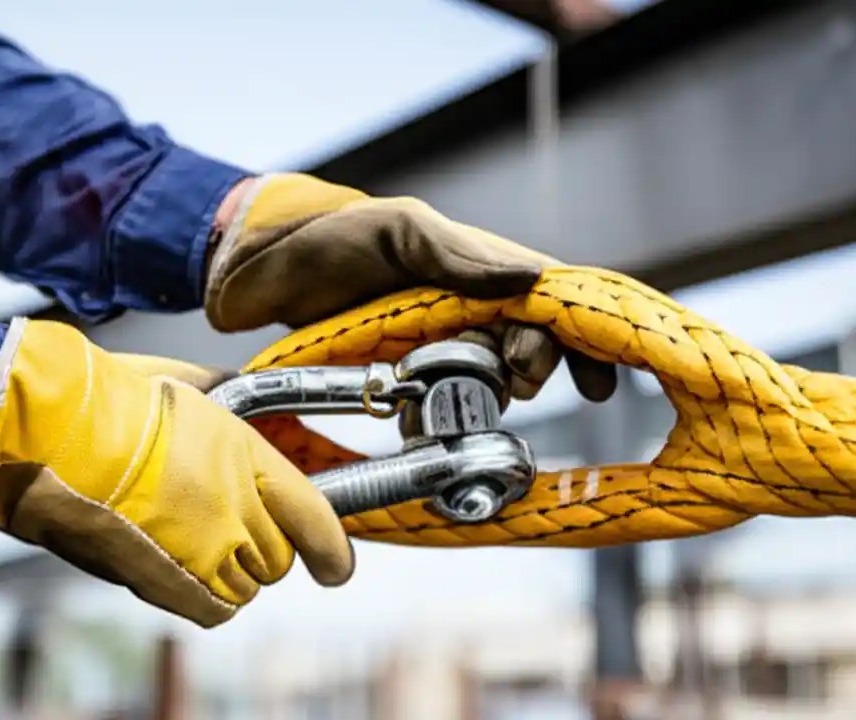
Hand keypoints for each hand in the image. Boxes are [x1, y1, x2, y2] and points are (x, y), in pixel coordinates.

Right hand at [0, 319, 352, 626]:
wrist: (47, 431)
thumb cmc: (101, 400)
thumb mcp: (180, 382)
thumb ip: (222, 396)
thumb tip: (235, 389)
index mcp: (244, 453)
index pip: (313, 514)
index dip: (330, 547)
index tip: (335, 564)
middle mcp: (234, 505)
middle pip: (278, 557)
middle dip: (262, 549)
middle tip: (228, 531)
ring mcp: (203, 546)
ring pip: (247, 584)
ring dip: (231, 573)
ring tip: (195, 547)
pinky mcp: (165, 578)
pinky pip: (214, 609)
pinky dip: (211, 600)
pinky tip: (194, 581)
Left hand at [204, 173, 615, 400]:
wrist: (257, 272)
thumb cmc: (330, 239)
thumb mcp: (397, 230)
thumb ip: (459, 255)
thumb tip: (531, 278)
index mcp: (475, 268)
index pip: (548, 301)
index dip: (579, 340)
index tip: (597, 379)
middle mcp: (465, 309)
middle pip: (527, 349)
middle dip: (532, 369)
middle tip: (516, 380)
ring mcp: (433, 346)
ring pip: (487, 384)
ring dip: (486, 399)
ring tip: (464, 400)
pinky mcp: (401, 378)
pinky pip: (437, 408)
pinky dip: (440, 421)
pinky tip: (424, 426)